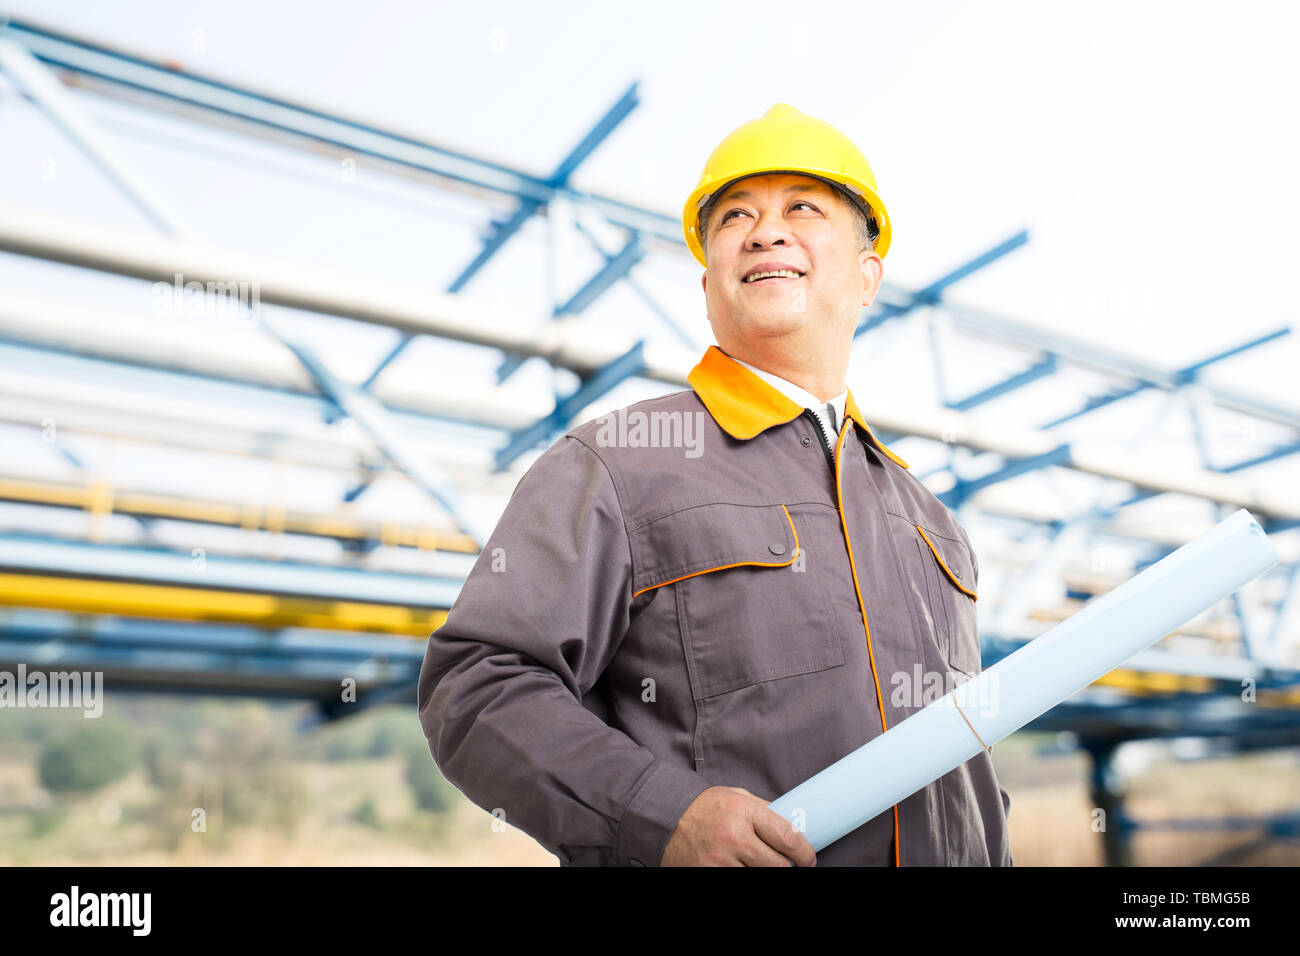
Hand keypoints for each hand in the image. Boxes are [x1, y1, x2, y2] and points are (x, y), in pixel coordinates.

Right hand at [660, 785, 816, 865]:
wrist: (664, 818)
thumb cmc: (704, 807)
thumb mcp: (736, 797)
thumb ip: (763, 810)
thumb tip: (792, 825)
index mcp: (744, 811)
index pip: (788, 837)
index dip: (805, 853)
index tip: (808, 858)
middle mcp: (734, 836)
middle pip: (779, 866)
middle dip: (789, 868)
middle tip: (789, 865)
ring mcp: (720, 859)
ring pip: (760, 877)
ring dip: (765, 872)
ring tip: (759, 863)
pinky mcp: (709, 874)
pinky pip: (738, 881)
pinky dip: (744, 875)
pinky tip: (742, 867)